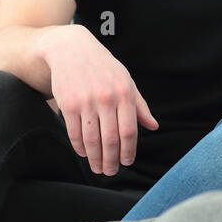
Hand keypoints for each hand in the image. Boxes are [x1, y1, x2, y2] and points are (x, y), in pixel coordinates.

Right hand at [36, 24, 157, 175]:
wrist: (71, 49)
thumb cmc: (103, 67)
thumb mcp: (126, 81)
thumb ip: (139, 105)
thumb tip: (153, 126)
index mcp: (124, 93)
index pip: (129, 131)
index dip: (128, 151)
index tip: (127, 163)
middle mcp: (106, 98)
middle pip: (110, 139)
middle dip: (111, 161)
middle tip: (111, 172)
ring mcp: (86, 101)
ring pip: (92, 140)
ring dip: (95, 159)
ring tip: (97, 168)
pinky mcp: (67, 104)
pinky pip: (74, 133)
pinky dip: (79, 147)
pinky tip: (83, 153)